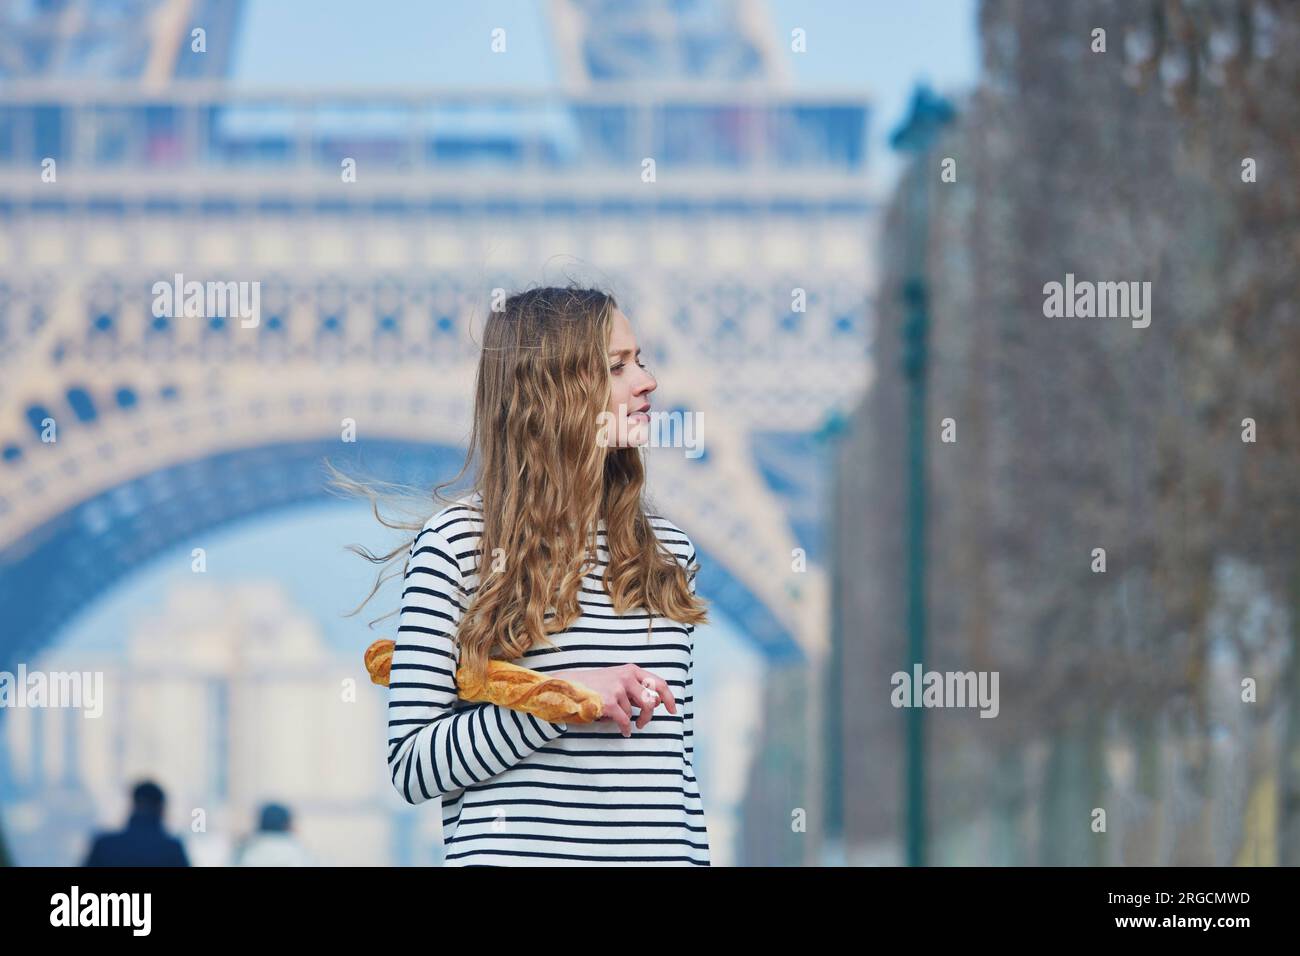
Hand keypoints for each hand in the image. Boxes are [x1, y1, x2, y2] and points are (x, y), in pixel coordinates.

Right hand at [552, 663, 676, 736]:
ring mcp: (618, 689)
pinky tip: (623, 732)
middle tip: (643, 723)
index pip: (658, 683)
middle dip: (649, 716)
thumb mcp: (614, 679)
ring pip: (635, 712)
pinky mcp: (609, 703)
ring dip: (631, 721)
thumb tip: (652, 702)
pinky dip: (625, 729)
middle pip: (651, 701)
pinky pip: (625, 721)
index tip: (672, 709)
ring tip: (625, 724)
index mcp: (630, 670)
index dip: (668, 698)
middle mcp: (626, 677)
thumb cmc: (591, 685)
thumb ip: (633, 688)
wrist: (566, 687)